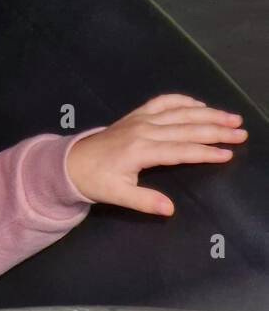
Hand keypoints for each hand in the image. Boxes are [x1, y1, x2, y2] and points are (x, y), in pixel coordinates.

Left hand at [66, 94, 246, 215]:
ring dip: (206, 113)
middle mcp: (143, 131)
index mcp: (141, 151)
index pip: (181, 151)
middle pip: (186, 129)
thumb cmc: (95, 181)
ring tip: (230, 117)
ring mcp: (139, 120)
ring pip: (178, 113)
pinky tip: (199, 104)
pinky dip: (181, 100)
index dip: (205, 152)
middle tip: (241, 132)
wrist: (70, 162)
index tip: (228, 154)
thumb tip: (170, 210)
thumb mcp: (117, 196)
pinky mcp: (135, 115)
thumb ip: (145, 202)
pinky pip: (161, 102)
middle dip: (216, 130)